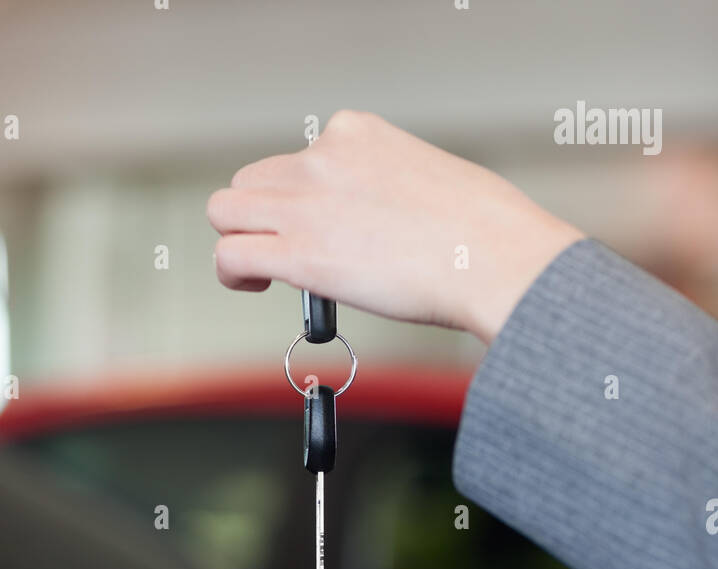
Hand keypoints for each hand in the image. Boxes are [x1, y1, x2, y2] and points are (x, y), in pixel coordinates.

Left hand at [208, 110, 582, 343]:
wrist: (490, 256)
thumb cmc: (481, 230)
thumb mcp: (430, 177)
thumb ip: (389, 190)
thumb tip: (378, 227)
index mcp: (356, 134)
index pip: (301, 157)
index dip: (304, 198)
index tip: (326, 227)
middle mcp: (322, 158)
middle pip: (254, 180)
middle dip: (264, 216)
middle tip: (286, 249)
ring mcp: (304, 203)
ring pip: (226, 210)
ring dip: (237, 239)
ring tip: (258, 270)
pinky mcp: (296, 252)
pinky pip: (230, 254)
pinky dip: (231, 273)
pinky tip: (252, 285)